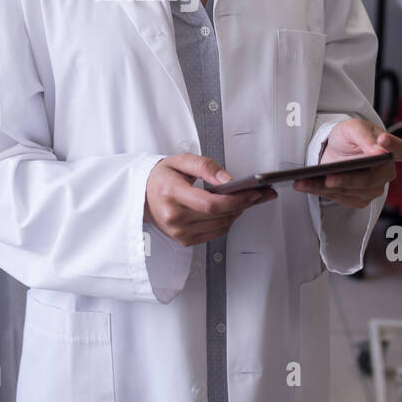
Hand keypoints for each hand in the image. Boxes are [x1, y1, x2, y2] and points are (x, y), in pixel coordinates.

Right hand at [145, 154, 275, 246]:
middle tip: (258, 193)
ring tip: (247, 200)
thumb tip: (227, 179)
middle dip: (244, 204)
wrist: (143, 196)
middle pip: (219, 215)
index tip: (253, 192)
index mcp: (171, 193)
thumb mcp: (181, 161)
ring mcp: (179, 232)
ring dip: (237, 213)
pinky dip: (227, 222)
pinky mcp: (184, 240)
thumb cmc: (162, 178)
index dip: (236, 200)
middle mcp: (174, 216)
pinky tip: (231, 210)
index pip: (210, 203)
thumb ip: (205, 166)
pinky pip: (215, 233)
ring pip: (221, 226)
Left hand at [292, 118, 401, 209]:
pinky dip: (321, 192)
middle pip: (369, 180)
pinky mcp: (358, 199)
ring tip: (304, 182)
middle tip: (330, 178)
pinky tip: (306, 186)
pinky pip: (340, 198)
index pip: (399, 149)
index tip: (382, 141)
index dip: (393, 146)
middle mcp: (385, 172)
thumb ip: (365, 136)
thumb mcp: (353, 128)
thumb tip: (380, 150)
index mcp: (390, 150)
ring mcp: (373, 188)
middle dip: (348, 180)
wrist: (334, 149)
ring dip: (326, 187)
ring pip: (351, 191)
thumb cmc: (348, 136)